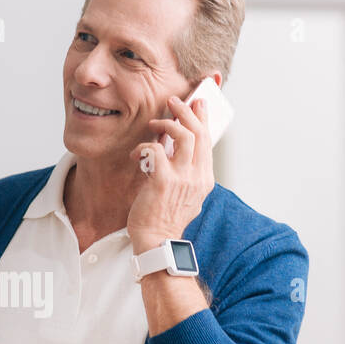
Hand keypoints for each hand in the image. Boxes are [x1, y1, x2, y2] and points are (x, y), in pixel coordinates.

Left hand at [127, 94, 215, 251]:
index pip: (207, 141)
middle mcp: (198, 177)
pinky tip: (137, 155)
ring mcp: (182, 179)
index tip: (197, 103)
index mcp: (205, 179)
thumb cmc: (165, 218)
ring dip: (167, 123)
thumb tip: (175, 147)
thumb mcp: (185, 194)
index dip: (202, 118)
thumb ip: (186, 172)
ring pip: (183, 135)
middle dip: (186, 111)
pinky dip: (144, 147)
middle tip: (173, 102)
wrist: (157, 242)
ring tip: (155, 123)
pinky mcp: (163, 181)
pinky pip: (155, 151)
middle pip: (199, 132)